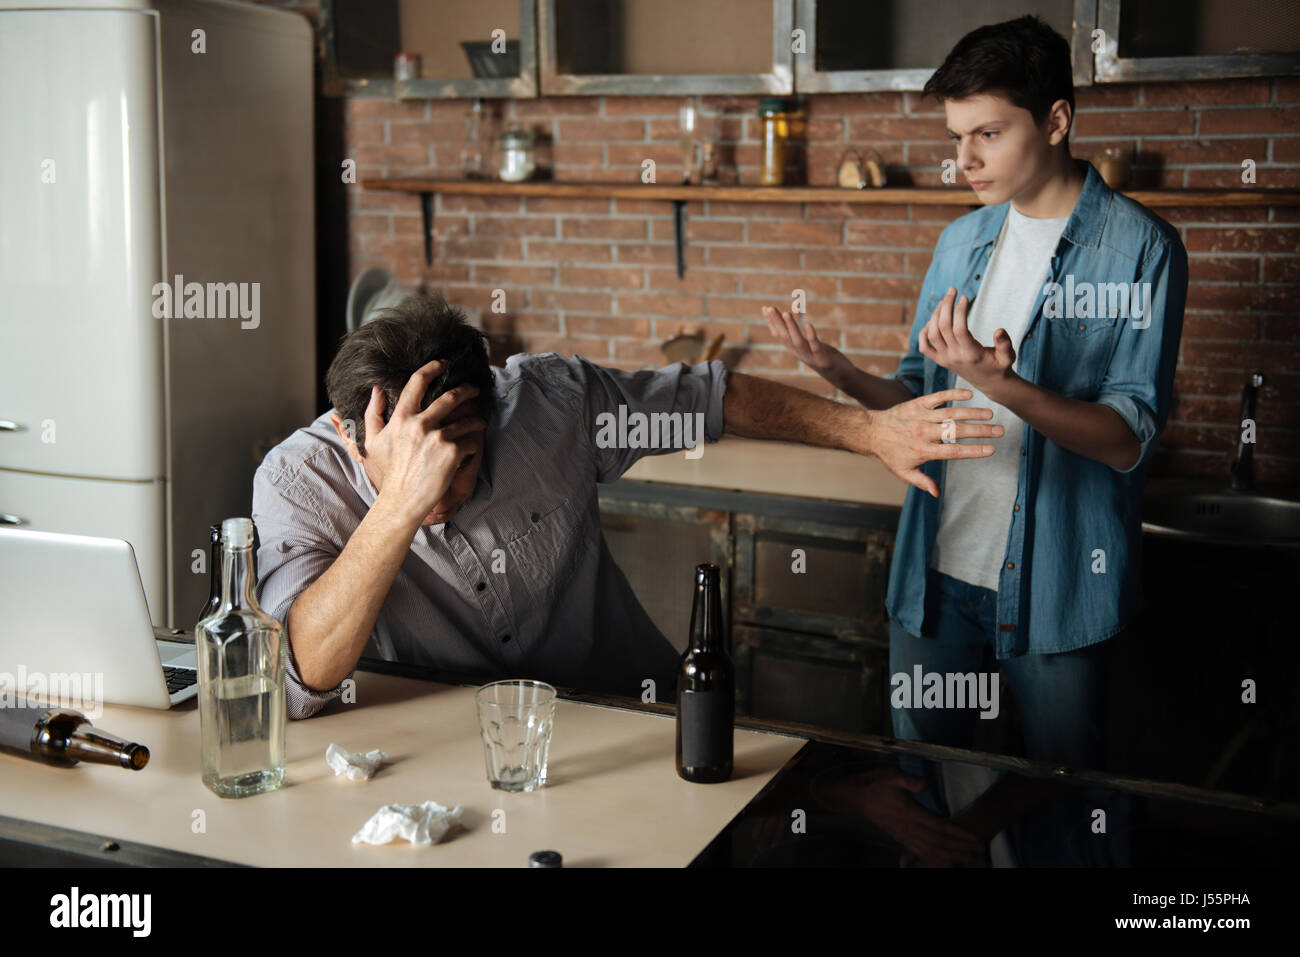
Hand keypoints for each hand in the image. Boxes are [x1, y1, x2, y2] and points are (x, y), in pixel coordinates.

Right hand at [362, 359, 485, 522]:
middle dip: (467, 390)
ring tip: (479, 424)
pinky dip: (474, 445)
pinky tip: (471, 450)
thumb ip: (373, 413)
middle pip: (451, 396)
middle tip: (474, 389)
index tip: (443, 363)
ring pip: (467, 420)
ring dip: (476, 421)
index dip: (432, 367)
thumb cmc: (389, 472)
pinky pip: (471, 442)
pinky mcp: (453, 452)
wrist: (402, 500)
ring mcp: (438, 437)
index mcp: (401, 417)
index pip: (417, 382)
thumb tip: (377, 390)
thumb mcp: (373, 441)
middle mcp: (420, 423)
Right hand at [761, 305, 854, 386]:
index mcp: (794, 350)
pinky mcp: (823, 358)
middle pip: (785, 337)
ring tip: (786, 313)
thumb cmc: (824, 357)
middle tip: (770, 308)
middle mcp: (798, 353)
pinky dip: (811, 336)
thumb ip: (799, 337)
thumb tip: (792, 325)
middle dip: (777, 322)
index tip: (765, 307)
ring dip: (791, 328)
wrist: (840, 377)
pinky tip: (809, 324)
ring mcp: (810, 357)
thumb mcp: (808, 346)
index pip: (779, 335)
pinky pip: (815, 346)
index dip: (772, 322)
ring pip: (797, 341)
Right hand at [844, 768, 987, 867]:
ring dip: (951, 856)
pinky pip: (918, 853)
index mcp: (910, 813)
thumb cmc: (874, 783)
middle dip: (960, 848)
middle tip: (979, 852)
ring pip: (931, 851)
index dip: (958, 833)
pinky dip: (932, 859)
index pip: (939, 827)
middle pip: (939, 843)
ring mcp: (904, 835)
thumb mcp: (891, 775)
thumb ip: (909, 780)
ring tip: (967, 859)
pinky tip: (942, 862)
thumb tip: (925, 783)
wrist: (855, 796)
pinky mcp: (899, 838)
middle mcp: (909, 828)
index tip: (974, 838)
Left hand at [865, 388, 1001, 496]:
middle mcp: (925, 432)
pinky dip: (953, 394)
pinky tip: (969, 394)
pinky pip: (938, 397)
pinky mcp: (917, 403)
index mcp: (924, 451)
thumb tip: (937, 494)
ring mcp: (921, 416)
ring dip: (972, 412)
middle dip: (981, 431)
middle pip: (957, 431)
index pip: (954, 451)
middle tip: (1000, 430)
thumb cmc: (889, 454)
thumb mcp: (904, 472)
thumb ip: (922, 482)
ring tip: (990, 414)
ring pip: (951, 413)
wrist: (870, 432)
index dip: (973, 451)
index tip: (991, 450)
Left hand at [918, 287, 1016, 396]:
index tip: (964, 297)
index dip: (959, 311)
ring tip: (945, 301)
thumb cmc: (1000, 366)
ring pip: (932, 334)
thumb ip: (1005, 344)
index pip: (959, 329)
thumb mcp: (1008, 357)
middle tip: (952, 290)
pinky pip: (924, 347)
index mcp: (971, 354)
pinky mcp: (940, 360)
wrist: (989, 383)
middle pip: (943, 327)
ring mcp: (944, 359)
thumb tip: (1000, 330)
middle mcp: (954, 356)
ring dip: (935, 314)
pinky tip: (933, 320)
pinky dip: (924, 332)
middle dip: (946, 305)